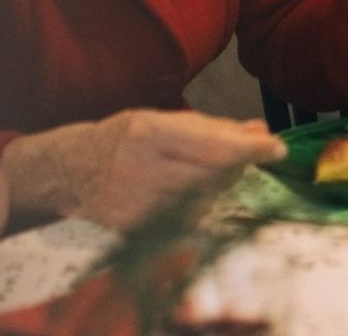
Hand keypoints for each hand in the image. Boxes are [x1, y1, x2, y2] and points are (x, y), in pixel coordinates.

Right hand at [2, 110, 286, 229]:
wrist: (69, 170)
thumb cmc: (125, 138)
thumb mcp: (164, 120)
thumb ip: (214, 128)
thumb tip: (262, 130)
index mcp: (149, 132)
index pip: (212, 145)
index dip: (250, 149)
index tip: (278, 148)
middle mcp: (140, 167)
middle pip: (212, 175)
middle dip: (238, 168)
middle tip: (251, 158)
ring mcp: (135, 201)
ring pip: (202, 201)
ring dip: (219, 189)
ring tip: (210, 174)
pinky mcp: (132, 227)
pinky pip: (183, 222)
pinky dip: (197, 208)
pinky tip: (191, 195)